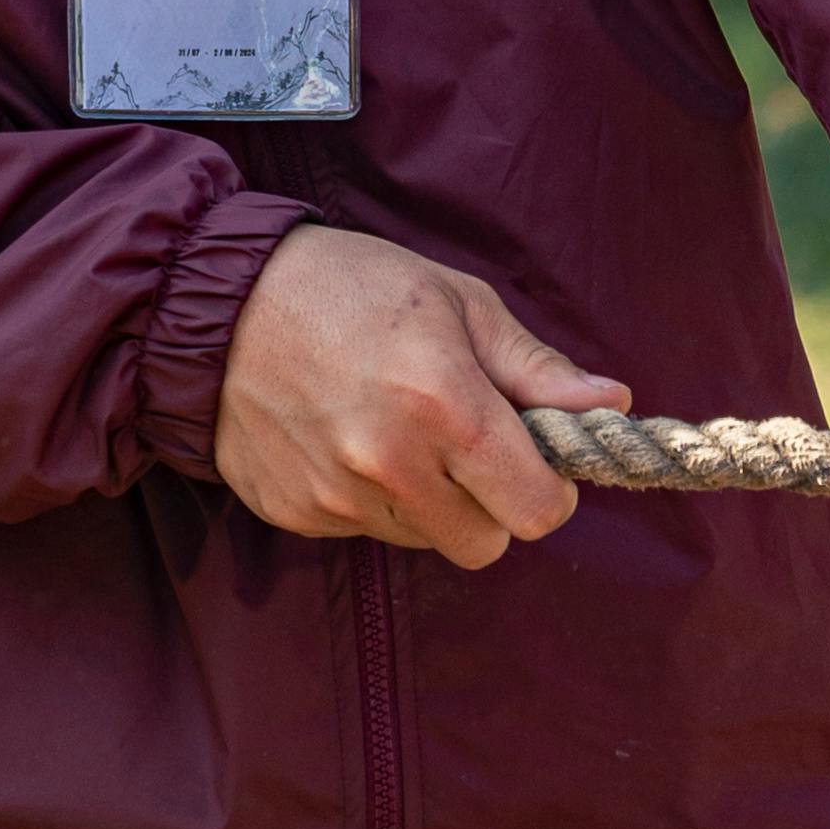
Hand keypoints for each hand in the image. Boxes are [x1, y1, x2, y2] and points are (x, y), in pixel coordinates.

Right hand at [213, 226, 630, 568]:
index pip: (537, 511)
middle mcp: (392, 462)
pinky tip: (342, 437)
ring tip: (392, 428)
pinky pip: (363, 530)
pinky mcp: (297, 514)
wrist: (217, 299)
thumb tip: (612, 403)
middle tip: (463, 446)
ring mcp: (338, 496)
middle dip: (489, 503)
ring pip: (425, 539)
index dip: (548, 489)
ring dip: (427, 502)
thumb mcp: (456, 301)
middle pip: (486, 544)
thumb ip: (535, 368)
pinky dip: (367, 499)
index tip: (533, 460)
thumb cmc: (349, 284)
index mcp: (445, 405)